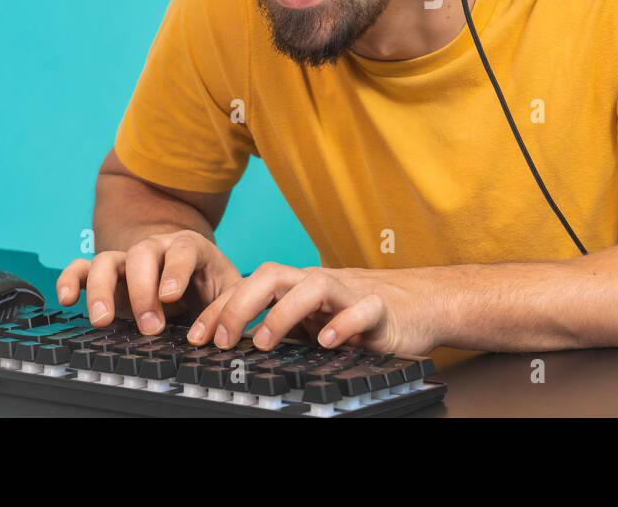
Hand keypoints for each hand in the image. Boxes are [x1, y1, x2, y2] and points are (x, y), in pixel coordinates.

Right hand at [56, 230, 242, 334]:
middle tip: (150, 326)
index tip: (171, 296)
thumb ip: (223, 309)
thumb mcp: (228, 292)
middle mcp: (155, 249)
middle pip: (141, 254)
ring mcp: (128, 261)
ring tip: (103, 320)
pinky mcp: (107, 276)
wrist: (191, 277)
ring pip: (107, 260)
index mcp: (189, 247)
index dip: (175, 270)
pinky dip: (70, 279)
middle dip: (143, 291)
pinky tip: (66, 299)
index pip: (182, 249)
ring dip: (102, 289)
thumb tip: (203, 336)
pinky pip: (81, 268)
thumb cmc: (211, 284)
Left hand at [189, 262, 438, 356]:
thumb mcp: (311, 321)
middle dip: (241, 304)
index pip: (250, 285)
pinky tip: (326, 342)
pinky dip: (342, 324)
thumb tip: (231, 344)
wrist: (420, 305)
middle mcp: (319, 283)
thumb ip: (279, 326)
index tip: (197, 337)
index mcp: (298, 286)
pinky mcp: (380, 309)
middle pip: (273, 274)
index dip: (220, 308)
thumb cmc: (359, 314)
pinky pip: (361, 309)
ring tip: (266, 342)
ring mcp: (350, 293)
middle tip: (223, 339)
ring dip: (284, 312)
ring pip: (313, 285)